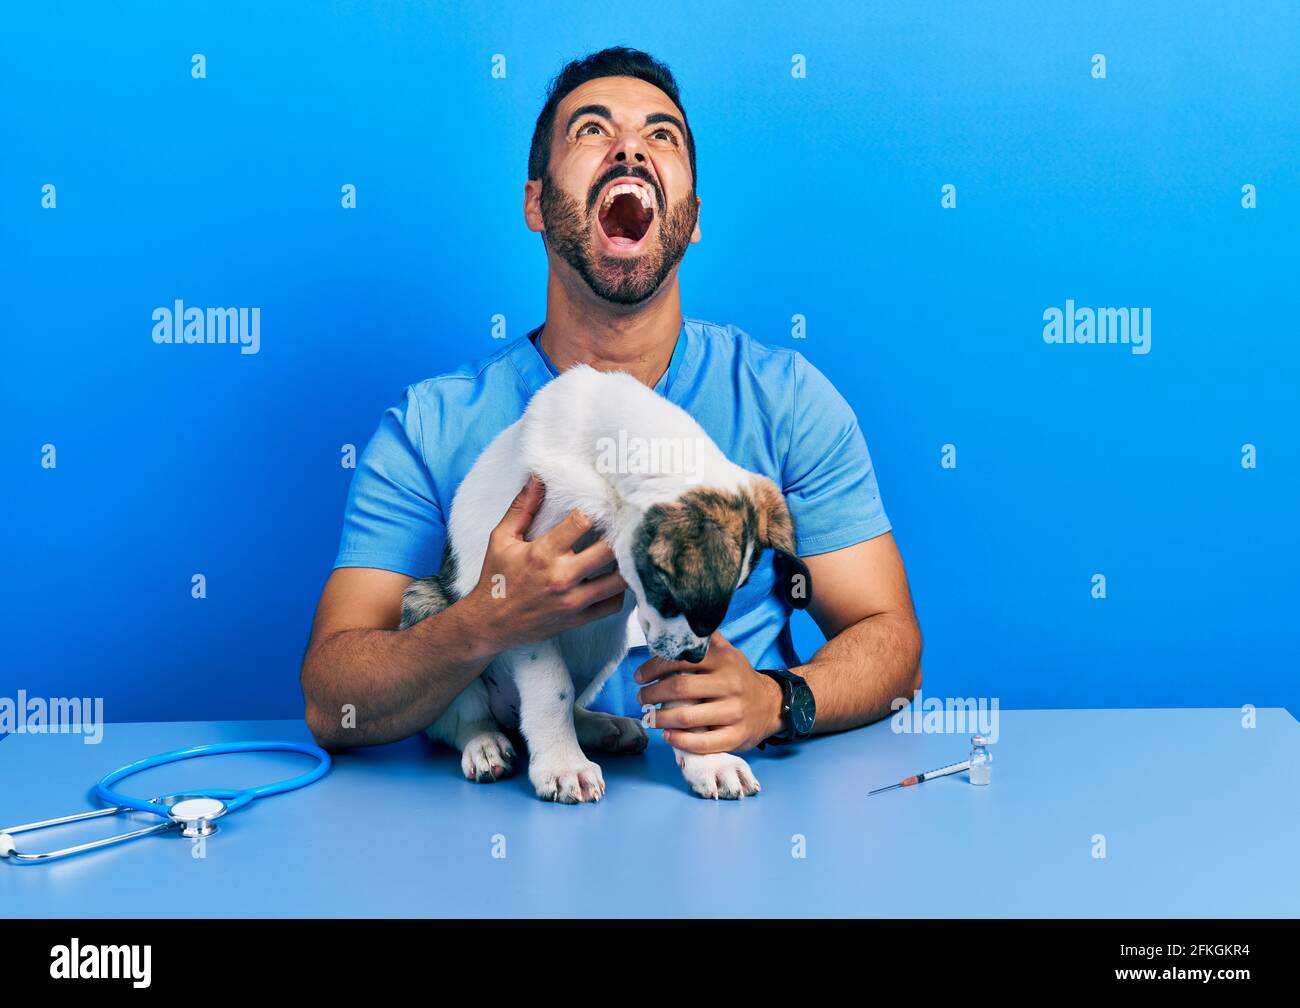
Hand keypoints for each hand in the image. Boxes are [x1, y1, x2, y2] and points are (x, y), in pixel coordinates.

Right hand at [464, 475, 626, 651]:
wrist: (488, 624)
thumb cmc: (495, 578)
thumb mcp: (501, 539)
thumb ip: (522, 507)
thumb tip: (537, 477)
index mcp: (543, 553)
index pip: (583, 522)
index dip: (594, 511)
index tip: (601, 506)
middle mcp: (561, 577)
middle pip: (608, 550)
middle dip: (617, 536)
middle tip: (623, 527)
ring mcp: (572, 601)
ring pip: (618, 581)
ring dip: (624, 565)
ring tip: (624, 553)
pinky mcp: (577, 620)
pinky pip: (612, 605)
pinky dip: (618, 593)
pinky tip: (614, 580)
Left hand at [634, 632, 783, 752]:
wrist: (772, 705)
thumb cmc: (740, 677)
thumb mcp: (729, 652)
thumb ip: (706, 640)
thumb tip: (677, 623)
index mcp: (724, 661)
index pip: (681, 660)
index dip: (654, 668)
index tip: (639, 676)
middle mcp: (730, 685)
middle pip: (680, 689)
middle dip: (652, 694)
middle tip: (641, 698)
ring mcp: (734, 712)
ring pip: (688, 718)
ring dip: (661, 719)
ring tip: (649, 718)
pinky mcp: (736, 736)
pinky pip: (703, 743)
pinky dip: (680, 740)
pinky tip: (668, 735)